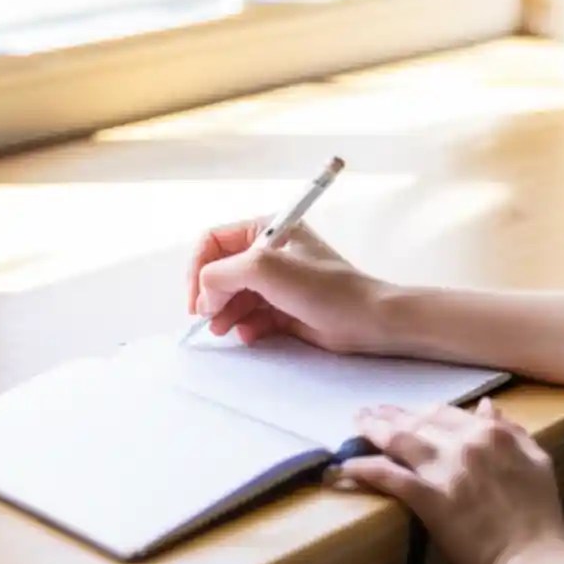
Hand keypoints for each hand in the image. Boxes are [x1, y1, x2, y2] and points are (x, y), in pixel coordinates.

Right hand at [187, 217, 389, 352]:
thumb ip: (222, 274)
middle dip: (212, 296)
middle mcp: (269, 252)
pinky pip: (250, 316)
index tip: (197, 299)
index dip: (199, 269)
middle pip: (220, 272)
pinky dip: (245, 326)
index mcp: (266, 229)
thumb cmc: (323, 287)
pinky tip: (251, 335)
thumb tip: (204, 297)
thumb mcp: (265, 268)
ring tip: (227, 329)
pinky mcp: (284, 308)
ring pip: (232, 297)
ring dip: (225, 314)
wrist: (367, 320)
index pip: (213, 242)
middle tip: (211, 319)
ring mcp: (277, 282)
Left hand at [335, 399, 563, 563]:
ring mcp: (445, 469)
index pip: (446, 412)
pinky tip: (345, 467)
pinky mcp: (428, 497)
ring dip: (373, 429)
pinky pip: (388, 476)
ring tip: (355, 424)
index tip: (406, 412)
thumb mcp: (537, 462)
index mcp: (492, 433)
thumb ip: (512, 431)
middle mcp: (465, 443)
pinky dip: (364, 468)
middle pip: (418, 421)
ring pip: (400, 439)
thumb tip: (488, 407)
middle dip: (391, 415)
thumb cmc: (540, 514)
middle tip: (369, 412)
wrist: (532, 557)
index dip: (421, 411)